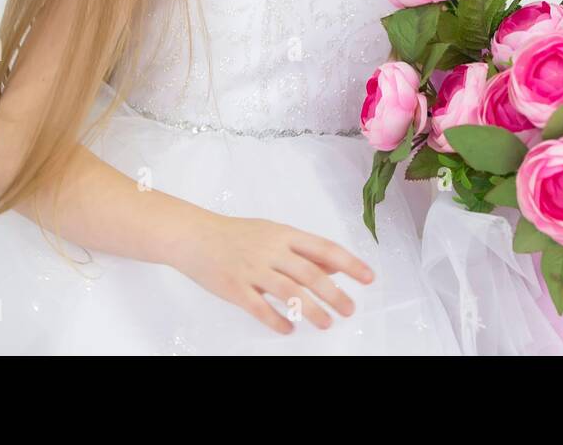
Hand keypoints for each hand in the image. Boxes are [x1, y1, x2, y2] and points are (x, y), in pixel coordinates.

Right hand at [173, 212, 375, 334]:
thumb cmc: (237, 235)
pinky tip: (288, 329)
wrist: (194, 235)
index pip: (324, 248)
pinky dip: (276, 319)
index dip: (349, 263)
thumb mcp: (273, 234)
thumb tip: (334, 267)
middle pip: (310, 273)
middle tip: (349, 310)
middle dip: (334, 294)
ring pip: (288, 291)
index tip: (369, 278)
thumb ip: (302, 251)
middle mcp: (271, 250)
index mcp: (284, 234)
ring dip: (311, 310)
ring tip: (326, 324)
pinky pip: (258, 307)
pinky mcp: (233, 287)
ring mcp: (252, 268)